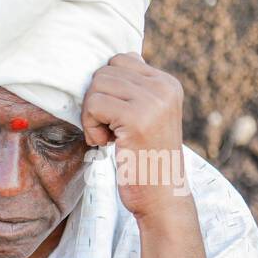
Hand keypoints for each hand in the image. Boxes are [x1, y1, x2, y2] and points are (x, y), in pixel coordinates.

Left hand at [81, 52, 189, 223]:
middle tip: (109, 130)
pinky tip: (106, 144)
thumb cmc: (144, 160)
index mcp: (167, 83)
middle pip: (104, 72)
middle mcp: (164, 86)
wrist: (162, 196)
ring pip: (96, 86)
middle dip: (96, 102)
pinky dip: (91, 127)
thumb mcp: (145, 117)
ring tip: (109, 137)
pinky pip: (94, 105)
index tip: (115, 116)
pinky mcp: (137, 118)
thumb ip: (131, 92)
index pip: (120, 60)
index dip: (105, 88)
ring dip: (91, 115)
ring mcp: (153, 100)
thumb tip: (99, 69)